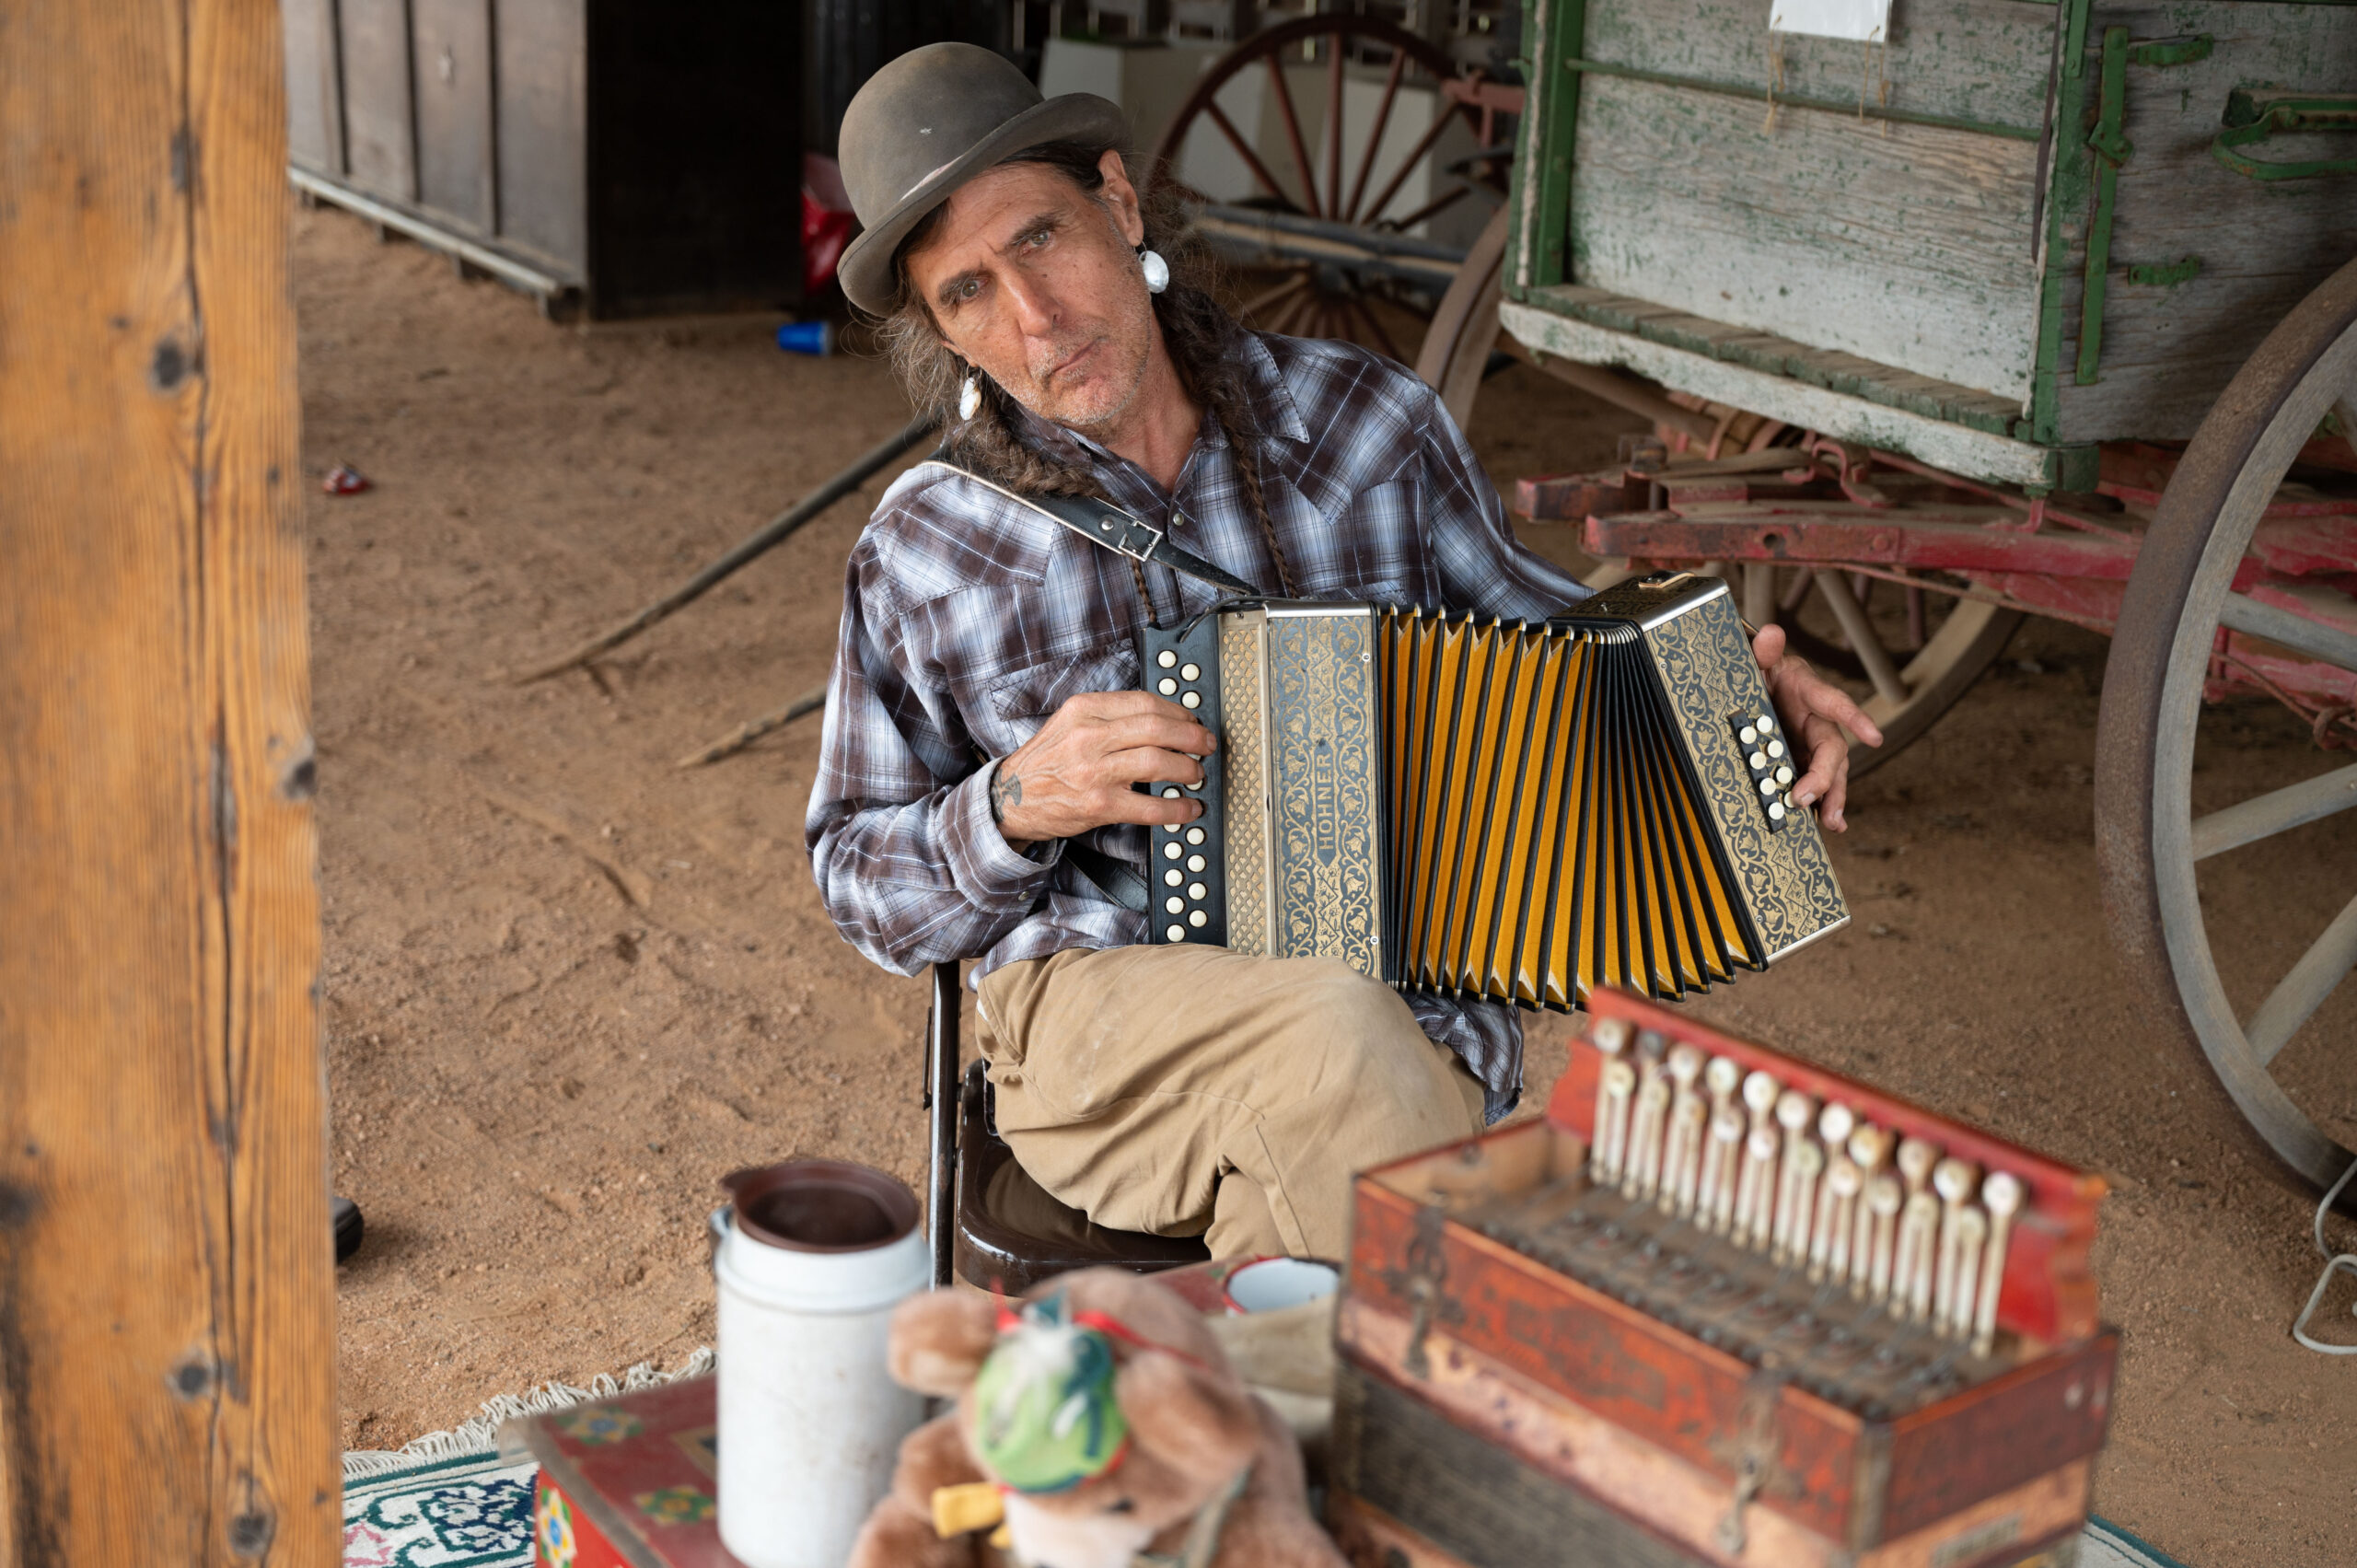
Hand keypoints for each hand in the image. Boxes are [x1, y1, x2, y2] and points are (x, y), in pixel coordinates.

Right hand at [990, 690, 1217, 848]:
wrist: (1010, 797)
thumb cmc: (1045, 761)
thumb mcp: (1069, 723)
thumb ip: (1109, 715)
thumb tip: (1160, 719)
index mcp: (1084, 709)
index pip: (1145, 702)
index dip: (1178, 711)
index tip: (1192, 720)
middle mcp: (1089, 736)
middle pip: (1158, 728)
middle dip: (1192, 736)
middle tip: (1206, 744)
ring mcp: (1094, 771)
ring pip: (1159, 762)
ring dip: (1188, 768)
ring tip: (1196, 773)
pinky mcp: (1099, 805)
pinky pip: (1150, 806)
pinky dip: (1177, 808)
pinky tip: (1188, 808)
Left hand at [1750, 623, 1884, 831]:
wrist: (1752, 683)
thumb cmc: (1758, 669)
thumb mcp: (1754, 657)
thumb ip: (1763, 651)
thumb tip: (1771, 634)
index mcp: (1807, 691)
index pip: (1835, 702)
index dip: (1855, 718)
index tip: (1874, 737)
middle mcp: (1816, 719)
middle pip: (1833, 748)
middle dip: (1825, 775)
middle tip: (1806, 796)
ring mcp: (1811, 742)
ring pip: (1833, 771)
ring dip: (1835, 797)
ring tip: (1834, 821)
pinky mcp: (1802, 758)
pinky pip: (1819, 782)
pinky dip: (1824, 803)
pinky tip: (1830, 824)